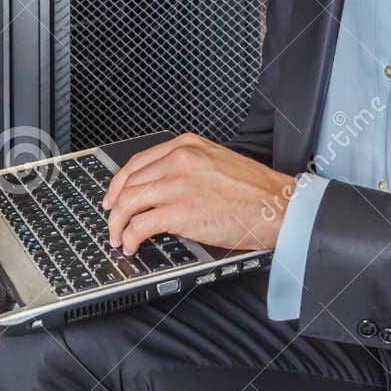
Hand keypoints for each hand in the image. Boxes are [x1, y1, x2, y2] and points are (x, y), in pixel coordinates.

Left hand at [102, 134, 297, 256]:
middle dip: (114, 207)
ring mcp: (177, 184)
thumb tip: (163, 189)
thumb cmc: (255, 191)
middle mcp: (178, 159)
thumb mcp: (217, 162)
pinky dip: (130, 238)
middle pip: (128, 183)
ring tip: (119, 238)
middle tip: (112, 222)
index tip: (114, 196)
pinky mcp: (179, 211)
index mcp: (187, 145)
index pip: (138, 162)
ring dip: (117, 225)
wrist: (278, 206)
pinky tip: (132, 245)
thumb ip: (188, 168)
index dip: (119, 183)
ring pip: (128, 203)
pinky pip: (139, 225)